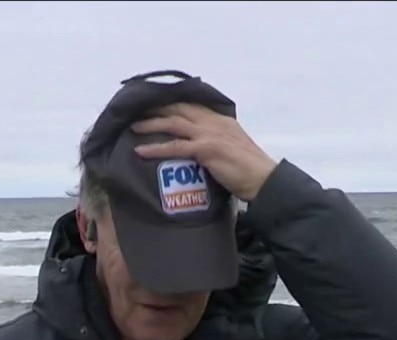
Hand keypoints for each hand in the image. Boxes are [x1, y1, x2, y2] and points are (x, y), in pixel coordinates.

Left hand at [131, 103, 278, 202]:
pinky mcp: (206, 150)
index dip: (170, 102)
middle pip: (178, 108)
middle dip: (155, 107)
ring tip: (133, 127)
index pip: (191, 104)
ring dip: (151, 124)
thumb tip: (196, 145)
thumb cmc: (249, 169)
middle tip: (135, 110)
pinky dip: (156, 148)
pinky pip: (175, 147)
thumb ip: (215, 139)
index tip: (153, 103)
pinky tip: (140, 151)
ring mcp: (209, 134)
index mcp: (220, 119)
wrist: (263, 180)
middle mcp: (213, 122)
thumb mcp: (232, 145)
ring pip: (173, 123)